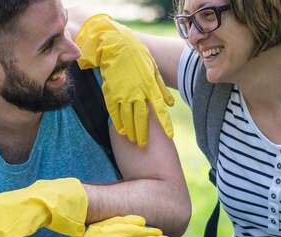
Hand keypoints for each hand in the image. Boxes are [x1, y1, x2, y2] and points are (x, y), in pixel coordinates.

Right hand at [75, 14, 174, 147]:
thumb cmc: (138, 57)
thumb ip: (161, 89)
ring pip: (127, 118)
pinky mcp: (110, 94)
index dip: (165, 123)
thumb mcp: (153, 70)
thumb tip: (171, 104)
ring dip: (130, 131)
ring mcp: (122, 94)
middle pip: (141, 118)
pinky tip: (121, 131)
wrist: (117, 47)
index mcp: (149, 86)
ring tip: (133, 140)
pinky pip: (114, 112)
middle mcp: (136, 93)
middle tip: (144, 145)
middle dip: (143, 133)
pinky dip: (118, 123)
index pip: (159, 109)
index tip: (169, 135)